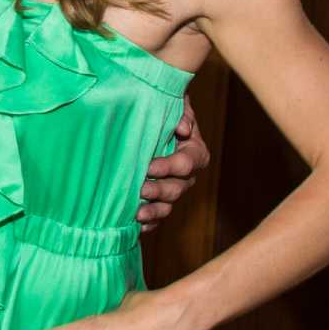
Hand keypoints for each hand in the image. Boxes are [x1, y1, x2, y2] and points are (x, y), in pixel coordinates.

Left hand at [137, 96, 208, 232]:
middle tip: (141, 189)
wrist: (142, 121)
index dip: (172, 166)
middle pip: (178, 187)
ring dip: (154, 211)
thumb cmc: (157, 109)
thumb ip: (179, 110)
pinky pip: (157, 217)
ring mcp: (172, 189)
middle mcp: (185, 174)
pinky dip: (149, 223)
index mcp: (192, 150)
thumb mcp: (170, 103)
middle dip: (160, 190)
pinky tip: (136, 226)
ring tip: (137, 214)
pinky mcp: (158, 200)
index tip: (150, 166)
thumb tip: (183, 128)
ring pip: (168, 205)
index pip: (189, 161)